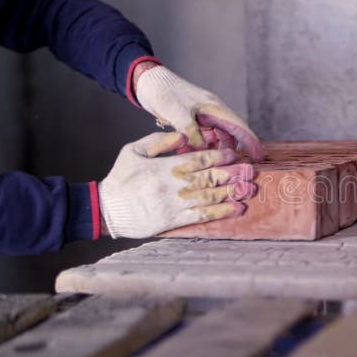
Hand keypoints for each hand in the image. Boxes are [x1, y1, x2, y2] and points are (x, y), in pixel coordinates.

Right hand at [99, 132, 256, 238]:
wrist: (106, 208)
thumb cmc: (120, 177)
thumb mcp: (134, 151)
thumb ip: (159, 142)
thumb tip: (182, 136)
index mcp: (165, 166)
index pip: (198, 159)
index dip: (219, 157)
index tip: (234, 156)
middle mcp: (173, 185)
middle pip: (209, 178)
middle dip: (232, 174)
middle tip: (251, 172)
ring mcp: (174, 204)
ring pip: (210, 197)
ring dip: (232, 193)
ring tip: (249, 189)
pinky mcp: (173, 221)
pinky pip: (201, 216)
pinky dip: (221, 212)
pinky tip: (236, 209)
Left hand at [133, 65, 265, 161]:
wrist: (148, 82)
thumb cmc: (163, 92)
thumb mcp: (177, 113)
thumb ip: (191, 132)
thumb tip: (204, 150)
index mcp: (214, 107)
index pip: (239, 126)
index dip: (251, 142)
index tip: (260, 157)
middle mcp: (213, 111)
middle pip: (231, 134)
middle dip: (233, 151)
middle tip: (233, 168)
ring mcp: (203, 115)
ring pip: (217, 137)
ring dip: (214, 150)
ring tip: (209, 164)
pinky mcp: (194, 120)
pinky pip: (204, 137)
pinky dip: (201, 147)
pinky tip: (191, 155)